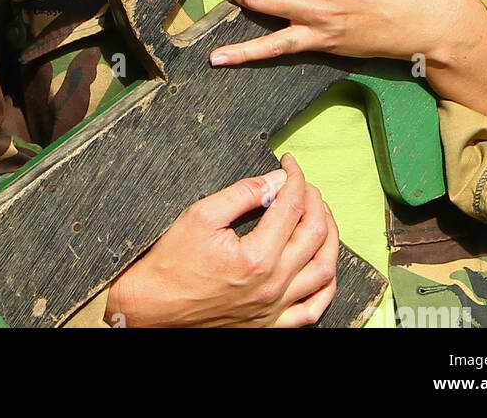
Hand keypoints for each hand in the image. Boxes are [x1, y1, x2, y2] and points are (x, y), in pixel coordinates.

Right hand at [105, 154, 336, 326]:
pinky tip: (326, 265)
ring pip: (324, 271)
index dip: (295, 178)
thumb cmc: (174, 261)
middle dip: (314, 200)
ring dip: (330, 237)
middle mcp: (273, 285)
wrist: (156, 304)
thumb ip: (243, 194)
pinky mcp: (272, 323)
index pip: (290, 207)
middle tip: (304, 184)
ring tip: (321, 215)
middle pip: (314, 235)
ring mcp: (275, 308)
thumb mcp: (201, 215)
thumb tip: (275, 180)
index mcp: (257, 257)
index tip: (290, 164)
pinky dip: (327, 285)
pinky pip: (314, 309)